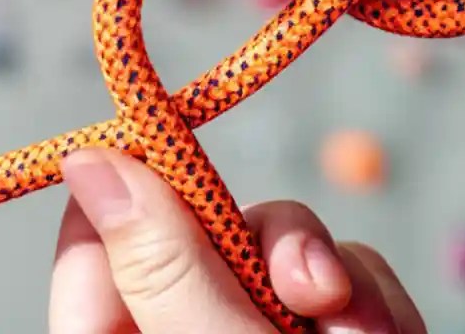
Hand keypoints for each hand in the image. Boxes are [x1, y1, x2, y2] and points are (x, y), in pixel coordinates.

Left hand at [49, 148, 425, 332]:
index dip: (152, 197)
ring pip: (291, 251)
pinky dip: (373, 306)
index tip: (201, 179)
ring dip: (343, 288)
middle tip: (318, 295)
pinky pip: (348, 281)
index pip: (97, 247)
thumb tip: (90, 158)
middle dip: (282, 254)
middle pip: (210, 233)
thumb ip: (167, 266)